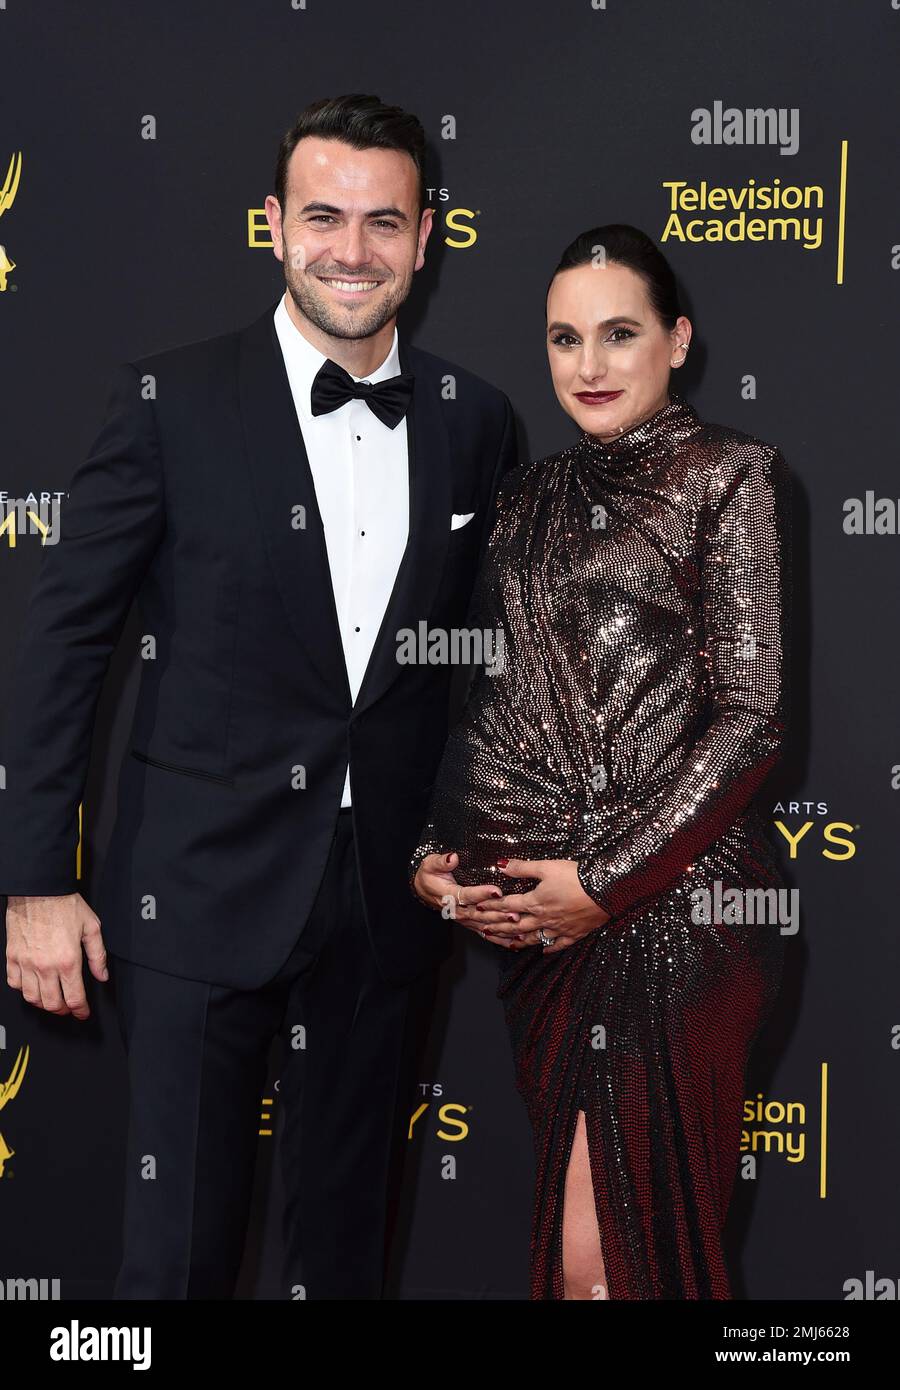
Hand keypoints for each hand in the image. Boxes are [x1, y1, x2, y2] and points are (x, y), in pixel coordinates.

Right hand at [5, 893, 108, 1018]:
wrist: (39, 889)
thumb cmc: (64, 903)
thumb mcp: (91, 927)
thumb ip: (98, 955)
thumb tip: (102, 975)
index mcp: (68, 960)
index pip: (74, 997)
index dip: (81, 1010)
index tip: (83, 1012)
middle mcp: (45, 965)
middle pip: (52, 1004)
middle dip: (63, 1010)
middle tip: (69, 1007)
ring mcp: (26, 963)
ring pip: (31, 998)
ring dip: (43, 1003)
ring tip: (52, 998)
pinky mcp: (12, 957)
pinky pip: (14, 983)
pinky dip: (23, 989)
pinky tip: (32, 984)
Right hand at [412, 852, 529, 949]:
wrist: (424, 890)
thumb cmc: (430, 875)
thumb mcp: (430, 864)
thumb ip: (441, 862)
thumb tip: (452, 857)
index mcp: (449, 895)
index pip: (467, 895)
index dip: (482, 894)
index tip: (497, 890)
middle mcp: (457, 910)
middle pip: (479, 914)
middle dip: (497, 914)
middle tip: (514, 912)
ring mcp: (465, 919)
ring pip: (484, 925)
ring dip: (501, 926)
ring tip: (517, 924)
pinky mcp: (470, 923)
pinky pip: (485, 933)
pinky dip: (500, 939)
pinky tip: (514, 941)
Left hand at [479, 858, 609, 951]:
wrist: (605, 891)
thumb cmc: (576, 877)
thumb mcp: (547, 867)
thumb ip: (523, 868)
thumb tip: (501, 865)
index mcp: (535, 902)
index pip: (507, 905)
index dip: (490, 906)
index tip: (476, 908)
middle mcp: (544, 919)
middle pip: (516, 925)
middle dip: (498, 927)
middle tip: (483, 930)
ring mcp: (559, 928)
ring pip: (534, 938)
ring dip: (518, 940)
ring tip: (506, 943)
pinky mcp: (575, 933)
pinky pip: (558, 944)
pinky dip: (549, 948)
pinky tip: (543, 950)